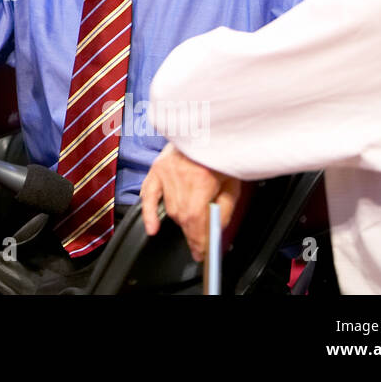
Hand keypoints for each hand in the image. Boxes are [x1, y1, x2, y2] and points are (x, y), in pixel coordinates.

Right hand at [140, 143, 240, 260]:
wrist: (207, 128)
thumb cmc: (222, 152)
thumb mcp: (232, 182)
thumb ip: (223, 208)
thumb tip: (214, 230)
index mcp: (201, 178)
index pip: (196, 219)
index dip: (199, 239)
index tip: (202, 253)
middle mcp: (180, 175)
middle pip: (181, 216)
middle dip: (191, 235)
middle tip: (198, 248)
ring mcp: (165, 171)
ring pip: (169, 209)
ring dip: (180, 223)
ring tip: (189, 229)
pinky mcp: (157, 167)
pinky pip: (148, 194)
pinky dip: (148, 213)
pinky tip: (151, 228)